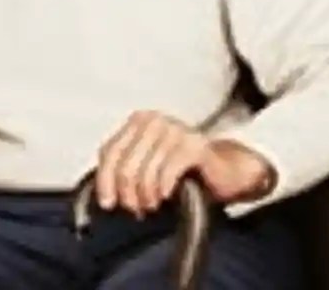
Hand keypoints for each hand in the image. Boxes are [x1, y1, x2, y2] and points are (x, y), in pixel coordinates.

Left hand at [95, 111, 273, 216]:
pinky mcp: (195, 145)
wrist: (225, 171)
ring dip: (146, 196)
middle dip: (128, 194)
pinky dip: (164, 189)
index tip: (107, 203)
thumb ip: (124, 169)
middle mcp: (155, 121)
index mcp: (139, 121)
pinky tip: (166, 195)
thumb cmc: (184, 169)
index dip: (105, 181)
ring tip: (152, 204)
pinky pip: (168, 172)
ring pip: (145, 172)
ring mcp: (175, 130)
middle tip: (136, 208)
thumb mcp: (147, 166)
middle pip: (125, 165)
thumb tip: (103, 192)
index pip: (110, 151)